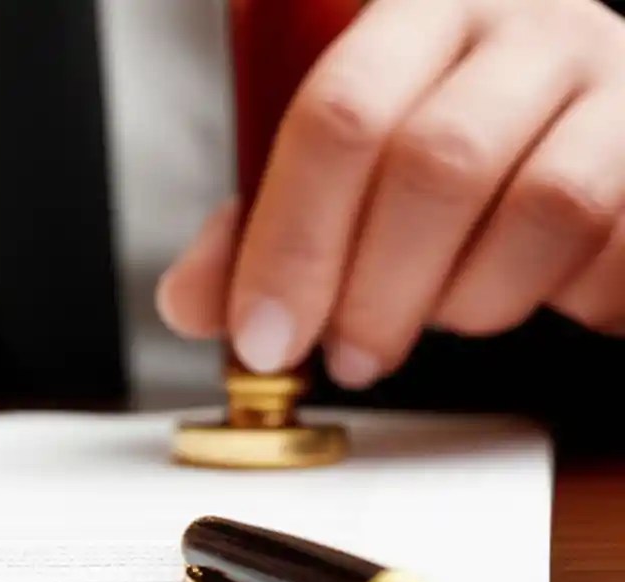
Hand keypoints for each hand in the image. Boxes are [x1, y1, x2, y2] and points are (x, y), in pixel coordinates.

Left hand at [158, 0, 624, 388]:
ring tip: (440, 313)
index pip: (340, 114)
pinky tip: (525, 290)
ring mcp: (616, 83)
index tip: (264, 333)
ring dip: (468, 301)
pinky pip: (611, 250)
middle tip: (346, 353)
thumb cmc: (455, 147)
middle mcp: (527, 30)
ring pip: (540, 209)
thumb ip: (265, 225)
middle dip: (372, 291)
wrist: (591, 122)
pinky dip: (558, 301)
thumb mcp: (346, 168)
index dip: (291, 240)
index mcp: (418, 15)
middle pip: (436, 163)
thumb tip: (194, 302)